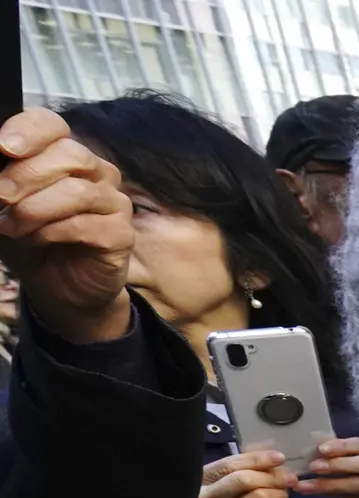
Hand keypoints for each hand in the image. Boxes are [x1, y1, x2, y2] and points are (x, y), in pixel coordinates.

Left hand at [0, 109, 134, 343]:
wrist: (56, 287)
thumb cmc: (28, 237)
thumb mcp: (2, 203)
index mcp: (65, 155)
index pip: (53, 125)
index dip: (29, 131)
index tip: (4, 147)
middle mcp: (97, 172)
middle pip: (69, 154)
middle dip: (25, 176)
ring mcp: (114, 203)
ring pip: (78, 191)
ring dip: (35, 209)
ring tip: (11, 226)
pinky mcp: (121, 235)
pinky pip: (87, 226)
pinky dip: (53, 232)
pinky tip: (37, 240)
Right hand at [175, 451, 292, 497]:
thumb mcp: (205, 493)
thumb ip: (227, 477)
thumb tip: (266, 463)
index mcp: (198, 485)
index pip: (230, 466)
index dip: (258, 459)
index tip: (278, 457)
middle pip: (246, 481)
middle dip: (272, 477)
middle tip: (287, 479)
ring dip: (278, 493)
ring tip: (281, 494)